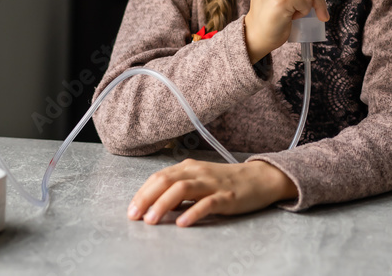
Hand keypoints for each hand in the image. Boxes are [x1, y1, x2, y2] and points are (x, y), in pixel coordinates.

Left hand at [126, 159, 296, 226]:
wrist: (260, 178)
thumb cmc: (226, 181)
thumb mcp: (200, 180)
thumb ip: (180, 190)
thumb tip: (156, 205)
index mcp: (188, 167)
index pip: (158, 177)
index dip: (142, 193)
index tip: (130, 210)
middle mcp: (197, 172)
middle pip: (165, 180)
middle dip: (146, 198)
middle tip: (133, 216)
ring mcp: (212, 183)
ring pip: (182, 189)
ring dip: (163, 204)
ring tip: (151, 220)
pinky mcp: (227, 196)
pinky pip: (207, 203)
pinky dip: (192, 212)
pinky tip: (182, 223)